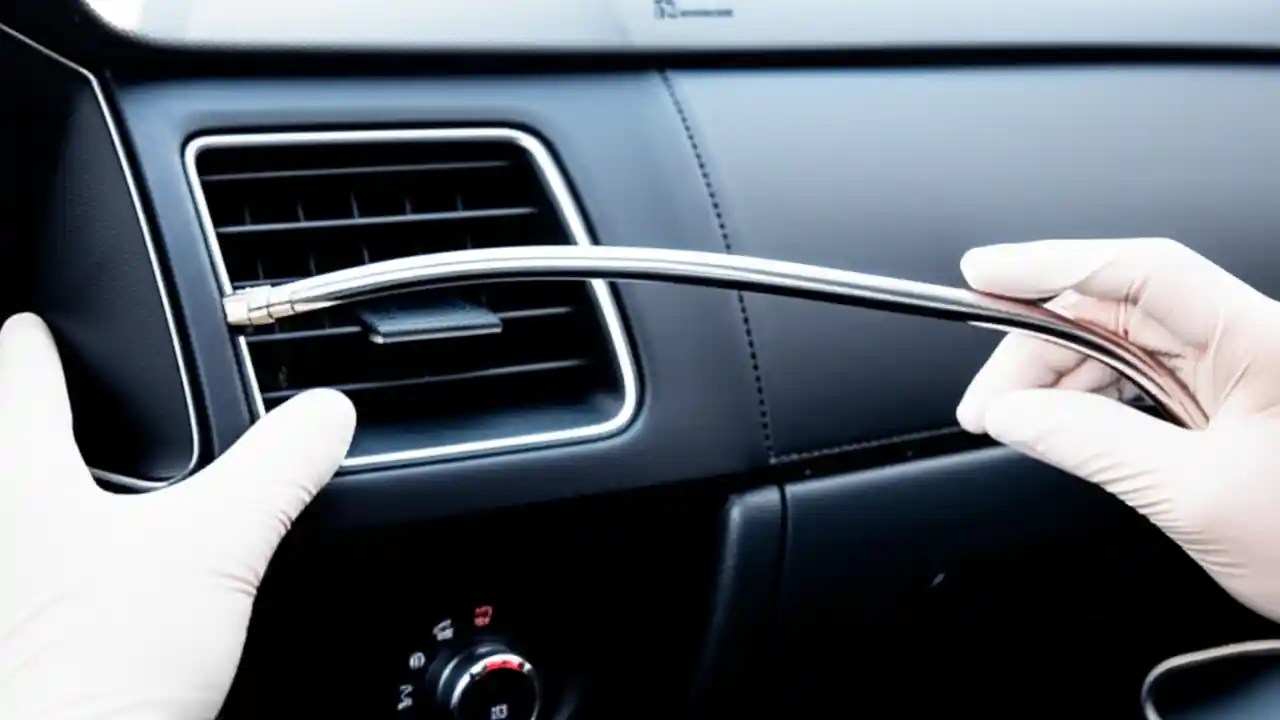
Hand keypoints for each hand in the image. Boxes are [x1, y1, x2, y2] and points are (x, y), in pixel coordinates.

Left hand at [0, 313, 355, 718]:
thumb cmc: (106, 663)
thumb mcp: (221, 545)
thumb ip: (277, 468)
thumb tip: (326, 415)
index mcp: (27, 482)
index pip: (19, 380)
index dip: (33, 347)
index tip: (30, 329)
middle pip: (1, 449)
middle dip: (25, 427)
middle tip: (60, 420)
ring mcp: (3, 589)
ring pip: (15, 520)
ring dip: (36, 503)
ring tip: (75, 508)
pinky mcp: (17, 643)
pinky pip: (25, 589)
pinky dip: (48, 576)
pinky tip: (83, 599)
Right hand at [956, 237, 1279, 623]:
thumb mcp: (1193, 495)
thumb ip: (1092, 443)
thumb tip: (1014, 413)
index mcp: (1261, 342)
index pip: (1142, 273)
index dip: (1052, 265)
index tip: (982, 274)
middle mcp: (1247, 343)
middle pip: (1116, 311)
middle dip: (1038, 347)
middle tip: (988, 400)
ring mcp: (1236, 372)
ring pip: (1118, 347)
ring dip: (1055, 380)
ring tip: (1011, 422)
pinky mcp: (1223, 403)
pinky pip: (1137, 382)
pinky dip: (1086, 402)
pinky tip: (1057, 427)